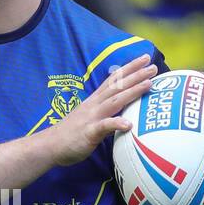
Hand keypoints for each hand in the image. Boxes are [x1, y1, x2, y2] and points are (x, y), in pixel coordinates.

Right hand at [43, 54, 157, 165]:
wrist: (50, 145)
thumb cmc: (71, 133)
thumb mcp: (89, 117)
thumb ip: (105, 111)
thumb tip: (121, 110)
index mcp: (95, 100)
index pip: (114, 80)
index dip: (129, 68)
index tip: (144, 58)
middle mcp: (95, 105)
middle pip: (118, 86)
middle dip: (136, 75)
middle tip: (153, 66)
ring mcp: (92, 117)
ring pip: (115, 101)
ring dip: (132, 91)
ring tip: (149, 84)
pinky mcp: (89, 133)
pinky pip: (104, 127)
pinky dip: (116, 124)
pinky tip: (129, 124)